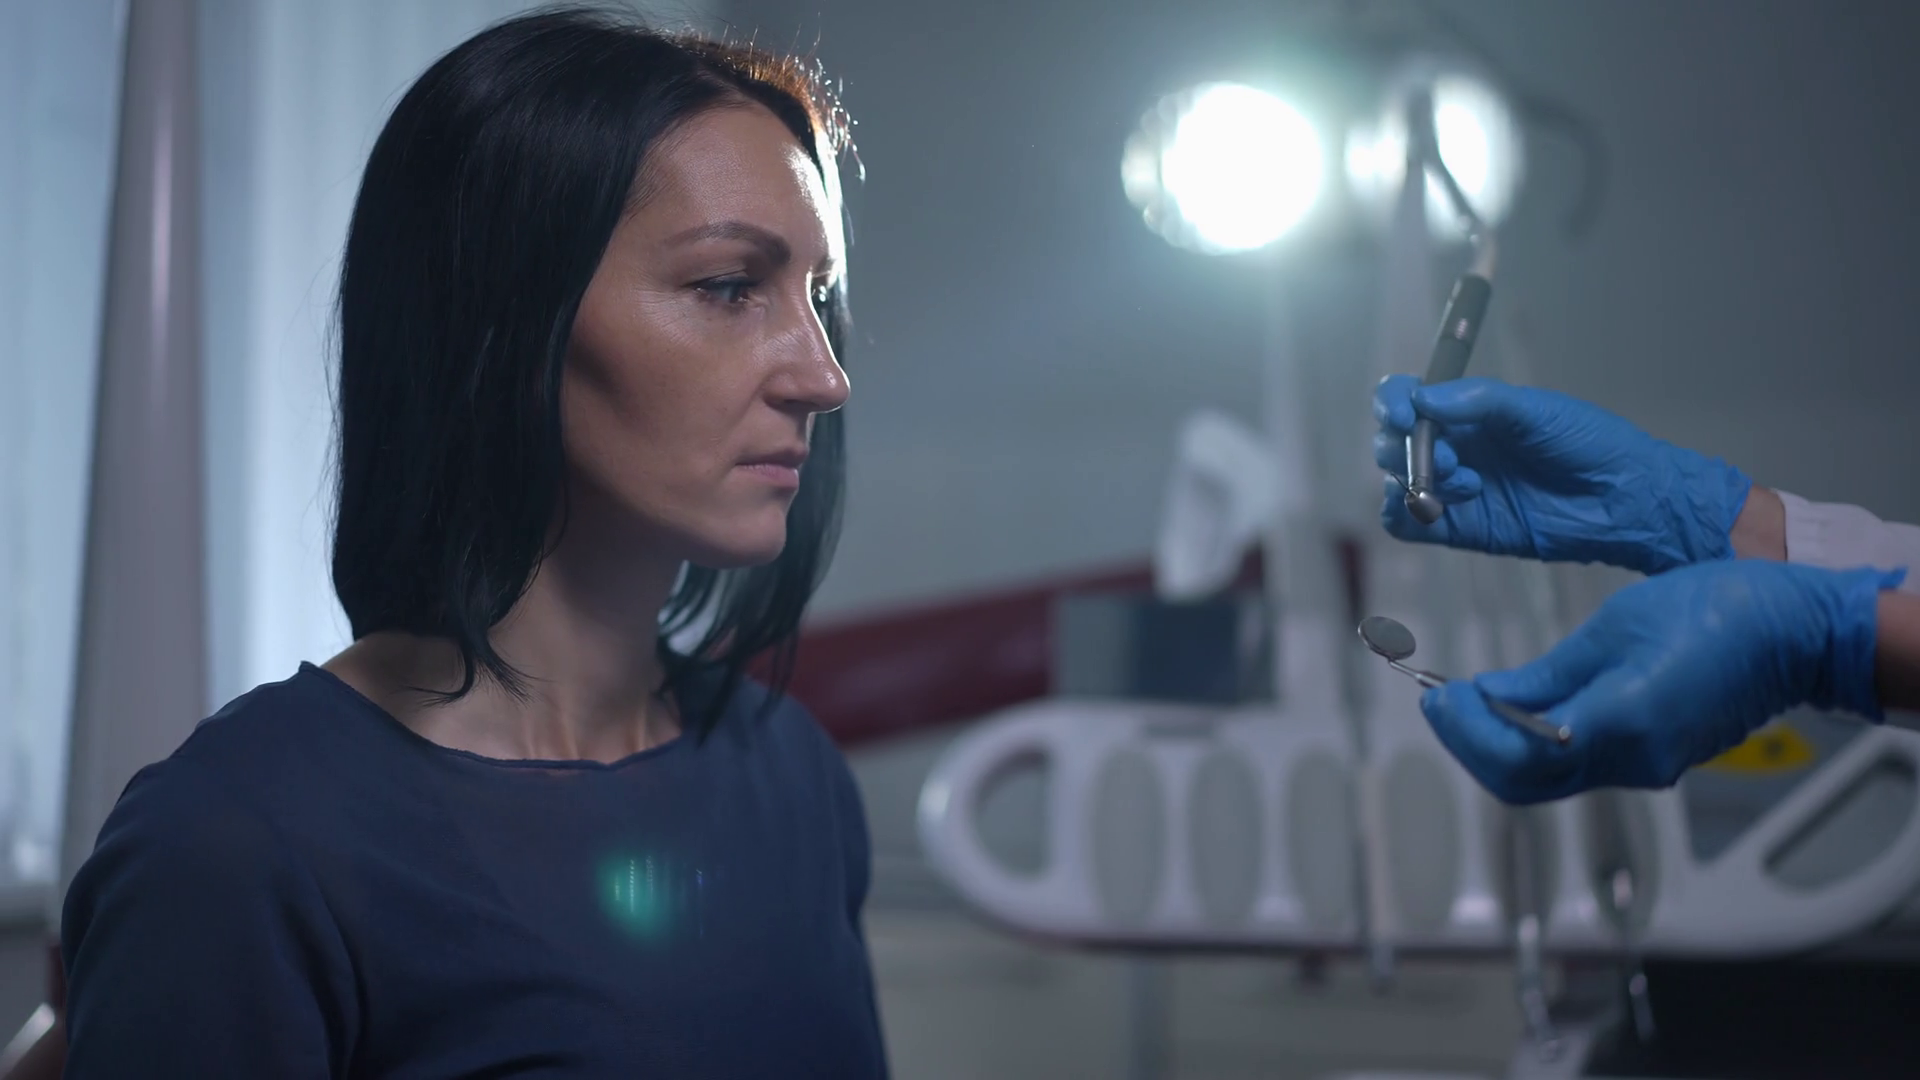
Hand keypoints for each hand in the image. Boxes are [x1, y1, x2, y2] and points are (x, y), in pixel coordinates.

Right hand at [1372, 375, 1753, 575]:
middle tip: (1450, 456)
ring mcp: (1454, 489)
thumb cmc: (1592, 445)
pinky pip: (1405, 524)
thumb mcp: (1537, 411)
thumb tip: (1423, 399)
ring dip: (1416, 477)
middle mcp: (1455, 447)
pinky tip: (1443, 505)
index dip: (1393, 401)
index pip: (1408, 398)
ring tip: (1467, 483)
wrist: (1627, 500)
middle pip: (1393, 441)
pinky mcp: (1459, 529)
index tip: (1402, 413)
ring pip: (1396, 480)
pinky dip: (1405, 513)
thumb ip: (1479, 401)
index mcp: (1469, 411)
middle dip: (1405, 446)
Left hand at [1420, 559, 1903, 803]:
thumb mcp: (1613, 628)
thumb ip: (1546, 675)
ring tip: (1465, 702)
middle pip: (1525, 782)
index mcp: (1620, 721)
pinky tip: (1517, 707)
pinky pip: (1580, 766)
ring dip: (1498, 748)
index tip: (1439, 695)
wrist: (1794, 631)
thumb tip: (1487, 697)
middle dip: (1470, 746)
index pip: (1517, 753)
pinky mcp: (1655, 760)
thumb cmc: (1712, 610)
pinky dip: (1535, 744)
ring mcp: (1646, 767)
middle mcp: (1632, 760)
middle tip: (1440, 702)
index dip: (1466, 730)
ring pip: (1549, 781)